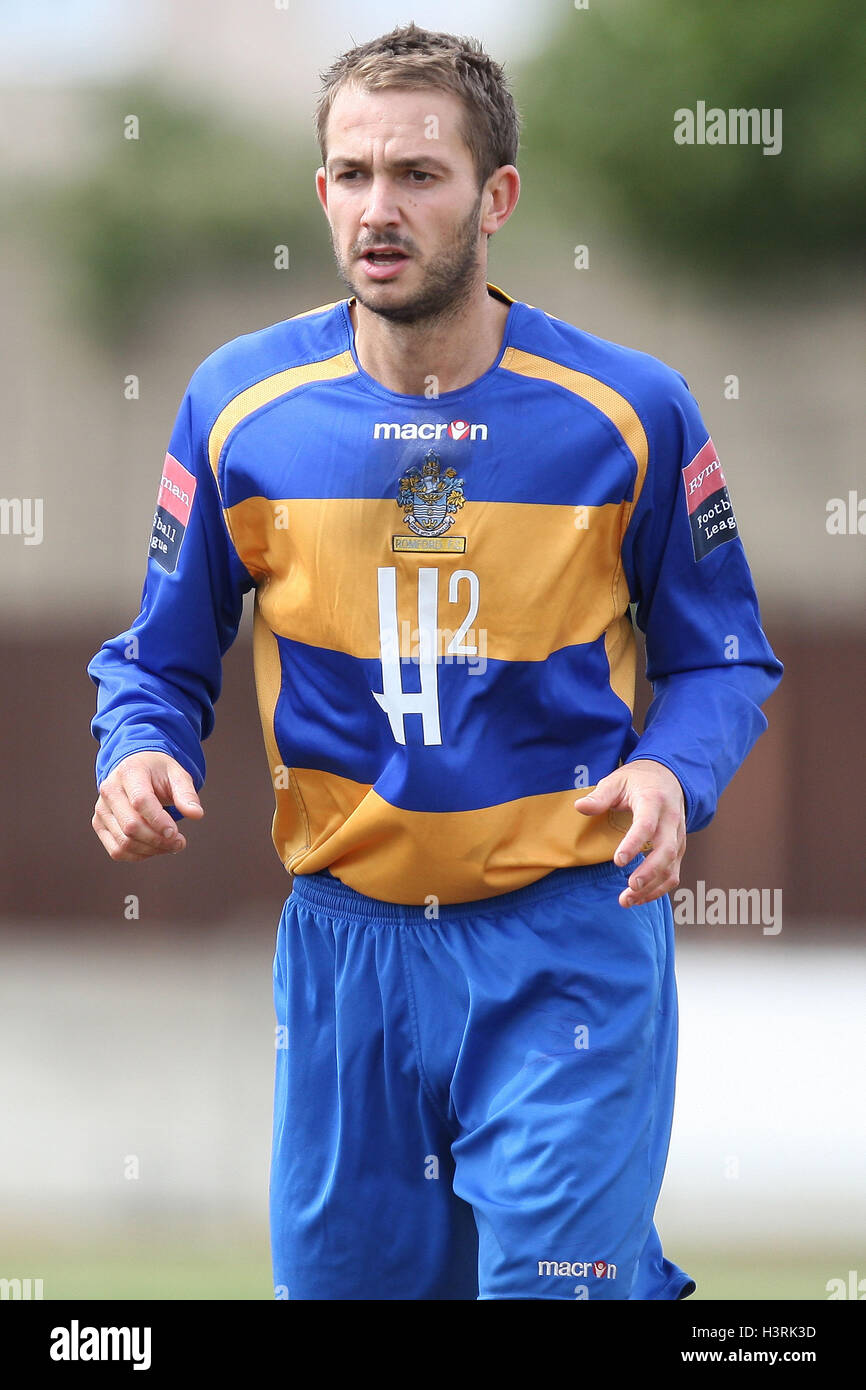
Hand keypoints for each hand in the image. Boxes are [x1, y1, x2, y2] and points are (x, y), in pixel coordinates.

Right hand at [92, 751, 203, 861]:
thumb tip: (196, 814)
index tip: (176, 832)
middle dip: (159, 840)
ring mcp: (101, 808)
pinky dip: (138, 856)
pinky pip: (117, 851)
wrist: (136, 768)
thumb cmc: (158, 772)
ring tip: (170, 845)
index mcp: (129, 772)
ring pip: (124, 842)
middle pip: (131, 826)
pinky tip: (154, 848)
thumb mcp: (177, 775)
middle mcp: (109, 789)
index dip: (159, 821)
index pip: (140, 801)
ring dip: (151, 850)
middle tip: (179, 842)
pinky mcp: (99, 824)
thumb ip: (187, 794)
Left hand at [575, 759, 685, 907]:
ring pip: (672, 866)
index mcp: (654, 801)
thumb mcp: (617, 780)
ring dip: (652, 887)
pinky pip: (673, 872)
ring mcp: (678, 836)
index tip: (618, 861)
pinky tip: (638, 898)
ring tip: (628, 900)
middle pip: (666, 850)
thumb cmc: (638, 780)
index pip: (647, 825)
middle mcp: (671, 820)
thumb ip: (600, 795)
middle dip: (650, 871)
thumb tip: (580, 807)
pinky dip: (658, 889)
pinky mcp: (678, 848)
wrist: (668, 776)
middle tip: (630, 886)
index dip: (634, 843)